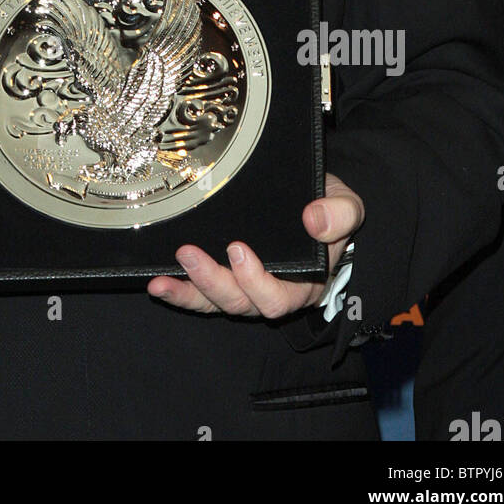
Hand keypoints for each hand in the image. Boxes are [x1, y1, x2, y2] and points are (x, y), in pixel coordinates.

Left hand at [147, 173, 363, 318]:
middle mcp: (270, 291)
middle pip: (240, 303)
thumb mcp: (346, 204)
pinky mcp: (222, 277)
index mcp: (304, 282)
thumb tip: (316, 220)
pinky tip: (157, 282)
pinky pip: (200, 294)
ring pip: (215, 302)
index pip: (278, 297)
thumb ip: (340, 213)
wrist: (314, 200)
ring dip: (188, 290)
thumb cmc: (327, 206)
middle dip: (212, 281)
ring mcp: (243, 287)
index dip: (255, 281)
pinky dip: (178, 292)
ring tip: (163, 278)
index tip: (237, 249)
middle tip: (189, 253)